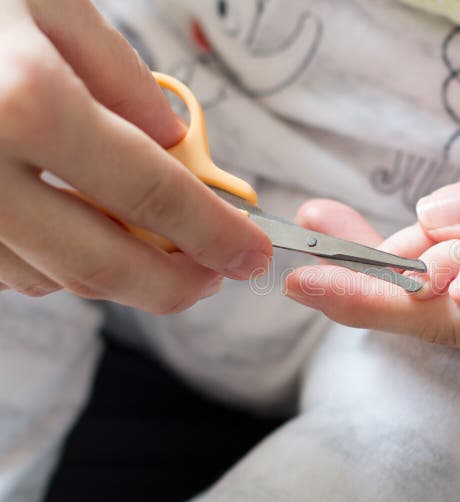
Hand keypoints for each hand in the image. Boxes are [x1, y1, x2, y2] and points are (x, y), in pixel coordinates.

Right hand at [0, 0, 270, 312]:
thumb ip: (119, 76)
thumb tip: (170, 143)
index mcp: (27, 104)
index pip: (153, 196)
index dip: (215, 236)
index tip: (253, 256)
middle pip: (101, 264)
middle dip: (173, 284)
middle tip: (212, 278)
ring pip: (49, 276)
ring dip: (115, 275)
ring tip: (155, 251)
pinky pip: (3, 267)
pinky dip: (54, 261)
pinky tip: (78, 230)